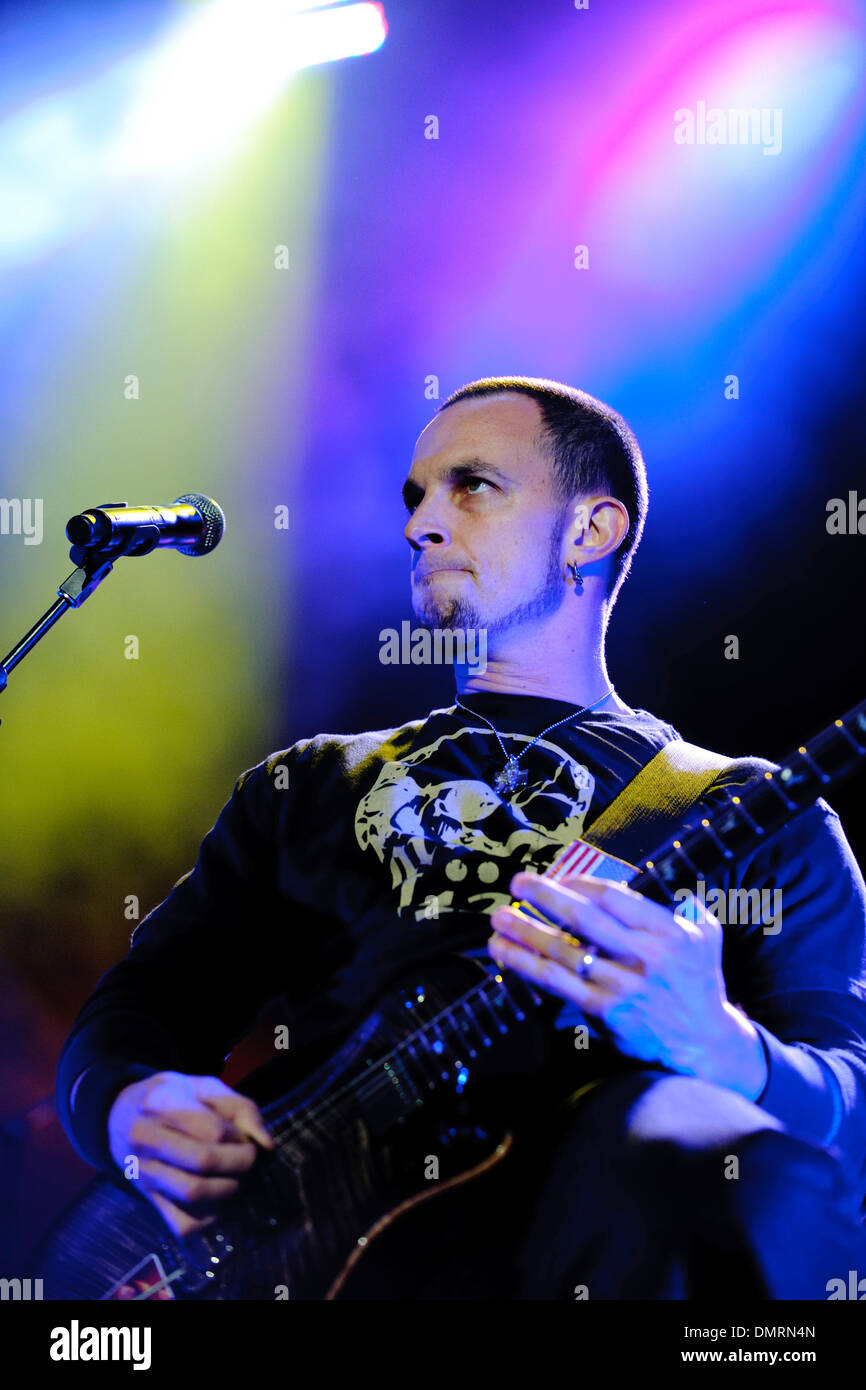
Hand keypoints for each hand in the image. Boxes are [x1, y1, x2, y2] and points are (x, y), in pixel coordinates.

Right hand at [108, 1072, 273, 1237]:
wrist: (118, 1115)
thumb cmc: (170, 1097)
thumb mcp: (202, 1086)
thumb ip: (240, 1107)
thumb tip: (267, 1144)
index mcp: (162, 1102)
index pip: (213, 1129)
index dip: (238, 1135)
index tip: (242, 1135)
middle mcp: (147, 1137)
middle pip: (204, 1161)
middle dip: (239, 1162)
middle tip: (249, 1158)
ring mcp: (143, 1171)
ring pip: (192, 1193)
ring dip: (226, 1188)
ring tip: (233, 1177)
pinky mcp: (146, 1197)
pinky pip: (180, 1222)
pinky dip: (206, 1218)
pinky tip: (214, 1201)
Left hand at [488, 872, 766, 1097]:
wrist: (705, 1042)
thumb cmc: (699, 981)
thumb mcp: (705, 934)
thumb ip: (683, 902)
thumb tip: (655, 873)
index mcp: (668, 932)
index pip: (615, 898)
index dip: (580, 884)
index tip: (557, 877)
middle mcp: (646, 957)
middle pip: (584, 920)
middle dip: (545, 897)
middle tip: (517, 882)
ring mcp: (623, 986)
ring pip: (563, 953)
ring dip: (525, 932)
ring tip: (498, 918)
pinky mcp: (604, 1011)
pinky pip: (557, 983)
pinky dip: (527, 965)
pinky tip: (504, 953)